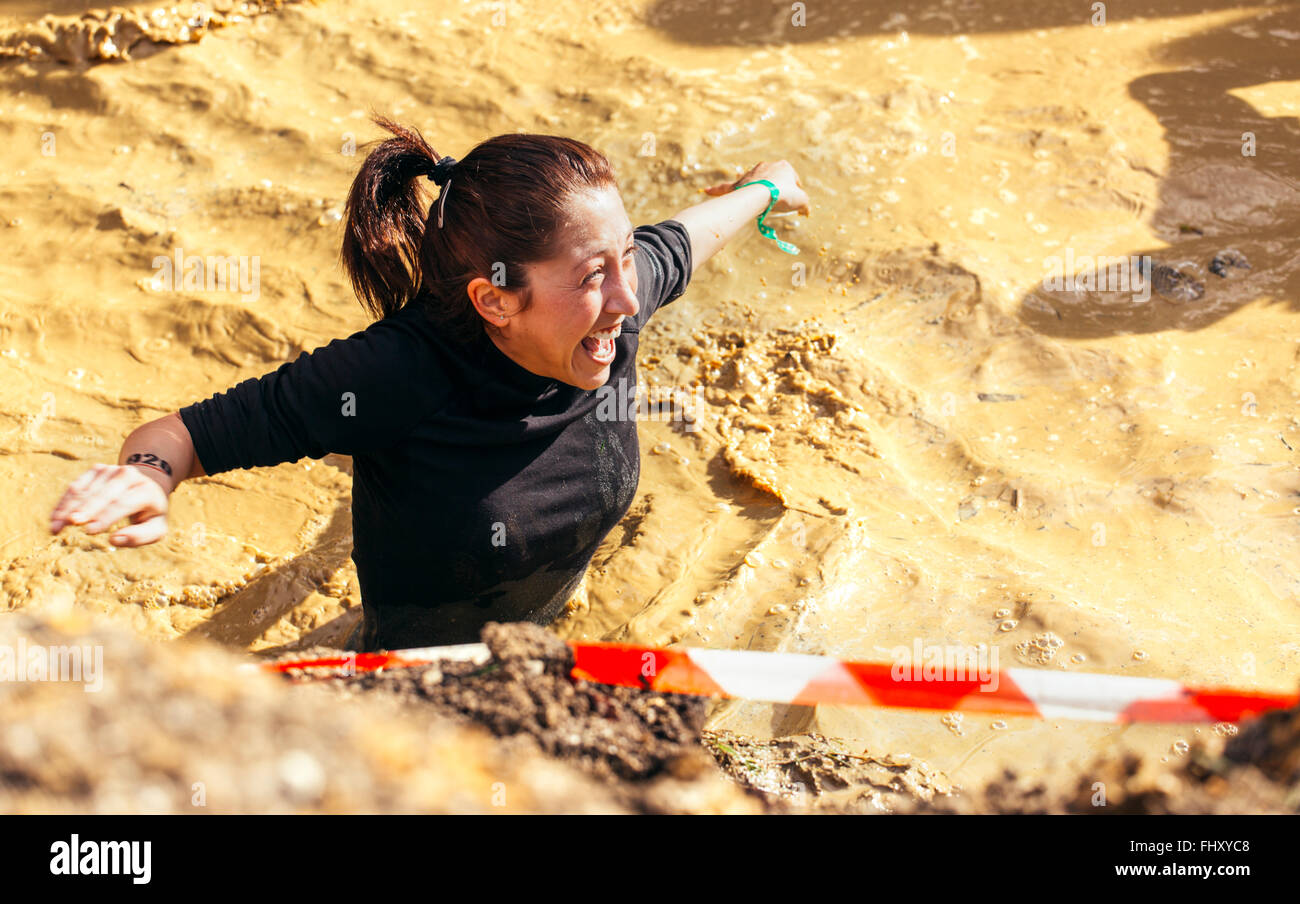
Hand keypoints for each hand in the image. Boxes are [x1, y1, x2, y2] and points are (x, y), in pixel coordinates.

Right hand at [50, 463, 170, 546]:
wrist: (147, 486)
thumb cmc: (148, 514)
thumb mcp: (155, 528)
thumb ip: (140, 536)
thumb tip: (114, 540)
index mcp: (146, 490)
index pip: (124, 503)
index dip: (106, 517)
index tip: (89, 530)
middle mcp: (129, 475)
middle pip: (103, 494)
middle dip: (85, 509)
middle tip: (69, 523)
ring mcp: (111, 470)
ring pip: (86, 489)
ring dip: (69, 508)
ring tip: (55, 527)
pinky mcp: (96, 470)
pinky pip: (76, 486)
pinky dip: (64, 502)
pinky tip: (55, 518)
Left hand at [703, 160, 810, 214]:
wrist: (761, 194)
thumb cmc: (784, 195)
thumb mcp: (801, 201)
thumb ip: (805, 205)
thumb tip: (806, 211)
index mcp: (783, 167)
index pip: (793, 179)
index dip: (795, 192)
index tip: (793, 203)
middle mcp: (766, 166)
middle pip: (773, 180)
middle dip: (776, 191)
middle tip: (777, 204)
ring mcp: (751, 173)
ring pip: (754, 183)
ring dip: (756, 192)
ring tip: (757, 204)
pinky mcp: (738, 183)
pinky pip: (726, 187)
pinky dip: (717, 190)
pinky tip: (706, 191)